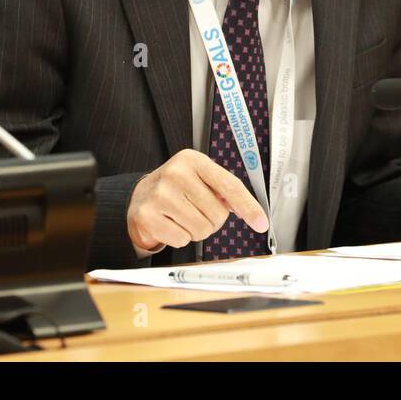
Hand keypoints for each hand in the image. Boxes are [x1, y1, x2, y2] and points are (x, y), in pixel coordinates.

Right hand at [127, 149, 267, 249]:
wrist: (139, 197)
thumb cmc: (177, 189)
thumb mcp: (199, 178)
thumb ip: (224, 189)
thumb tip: (250, 211)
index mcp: (193, 160)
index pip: (229, 185)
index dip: (248, 206)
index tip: (261, 223)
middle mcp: (176, 173)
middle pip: (217, 214)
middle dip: (212, 220)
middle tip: (196, 211)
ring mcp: (160, 194)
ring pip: (201, 230)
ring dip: (196, 230)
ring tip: (183, 217)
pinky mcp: (148, 216)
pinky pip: (182, 240)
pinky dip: (180, 238)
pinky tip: (170, 224)